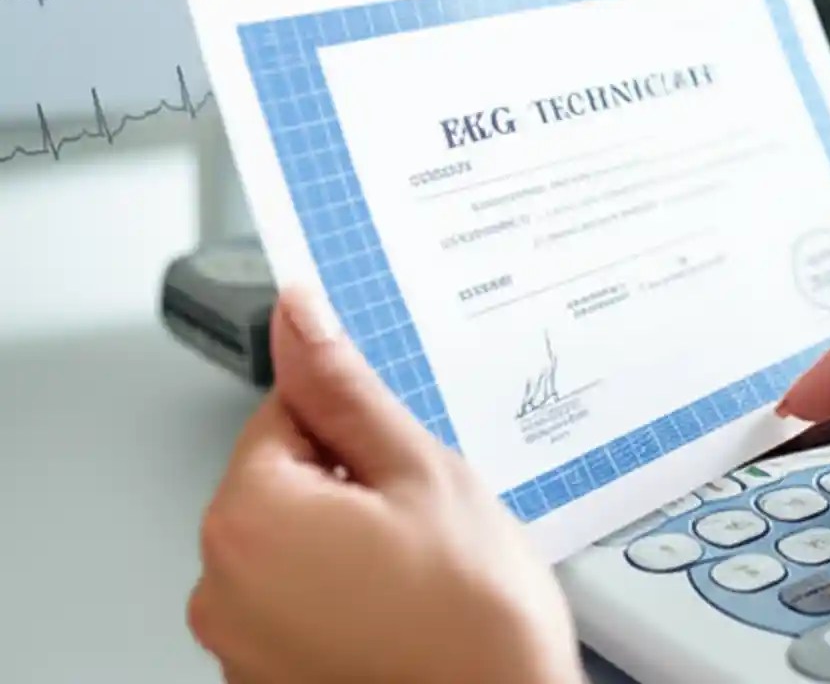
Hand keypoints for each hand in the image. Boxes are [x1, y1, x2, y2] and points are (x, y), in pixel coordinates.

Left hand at [187, 288, 585, 683]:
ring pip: (297, 546)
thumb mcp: (420, 472)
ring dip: (348, 546)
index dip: (360, 433)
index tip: (402, 470)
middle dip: (351, 488)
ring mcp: (240, 646)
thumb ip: (346, 388)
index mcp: (247, 519)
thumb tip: (299, 315)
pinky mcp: (265, 682)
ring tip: (417, 581)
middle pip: (285, 483)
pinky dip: (343, 602)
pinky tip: (401, 618)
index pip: (285, 414)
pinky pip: (298, 607)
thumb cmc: (475, 618)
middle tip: (421, 530)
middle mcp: (221, 589)